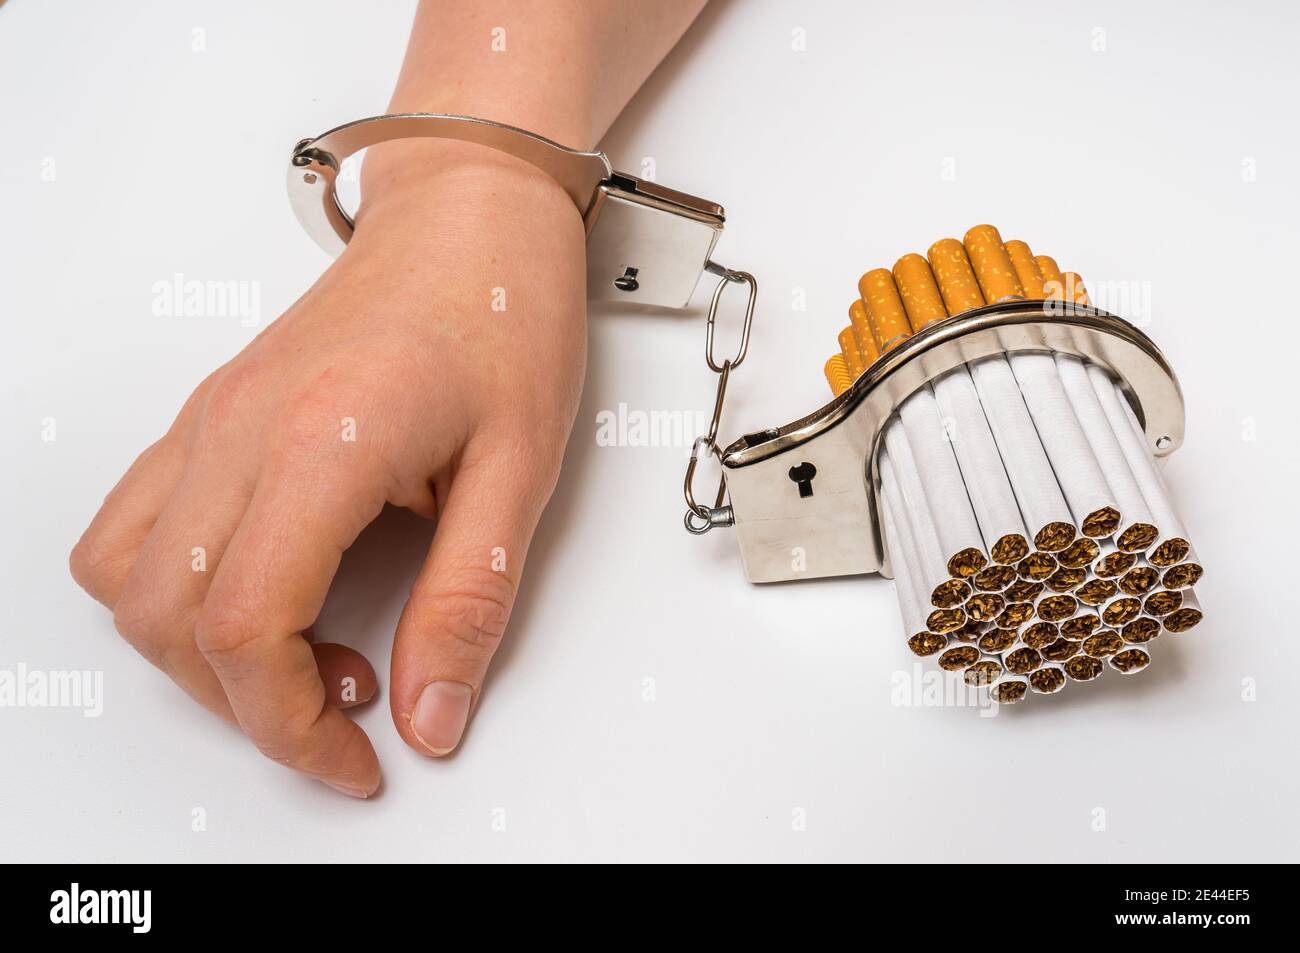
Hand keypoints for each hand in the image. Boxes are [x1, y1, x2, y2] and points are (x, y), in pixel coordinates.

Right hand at [70, 142, 586, 795]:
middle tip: (346, 718)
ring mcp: (211, 417)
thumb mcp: (519, 471)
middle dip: (250, 705)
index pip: (245, 629)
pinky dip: (173, 591)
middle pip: (170, 621)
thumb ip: (466, 603)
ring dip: (197, 653)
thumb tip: (430, 711)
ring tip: (305, 658)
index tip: (355, 754)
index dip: (290, 724)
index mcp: (318, 441)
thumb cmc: (504, 310)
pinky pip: (135, 524)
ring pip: (128, 579)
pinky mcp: (211, 414)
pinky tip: (262, 594)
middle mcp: (238, 428)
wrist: (471, 211)